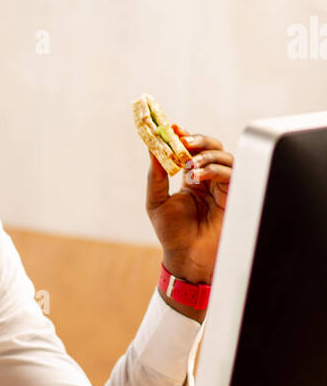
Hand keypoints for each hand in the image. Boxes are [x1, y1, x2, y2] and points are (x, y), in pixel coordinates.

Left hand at [146, 129, 233, 283]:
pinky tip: (197, 177)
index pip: (192, 150)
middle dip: (199, 140)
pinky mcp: (234, 196)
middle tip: (184, 141)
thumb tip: (152, 148)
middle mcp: (209, 180)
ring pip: (224, 157)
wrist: (186, 258)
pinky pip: (231, 174)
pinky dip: (214, 170)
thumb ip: (156, 175)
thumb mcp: (156, 201)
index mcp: (192, 179)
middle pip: (212, 148)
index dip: (185, 137)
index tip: (173, 128)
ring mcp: (223, 187)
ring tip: (189, 166)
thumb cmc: (172, 233)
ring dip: (206, 155)